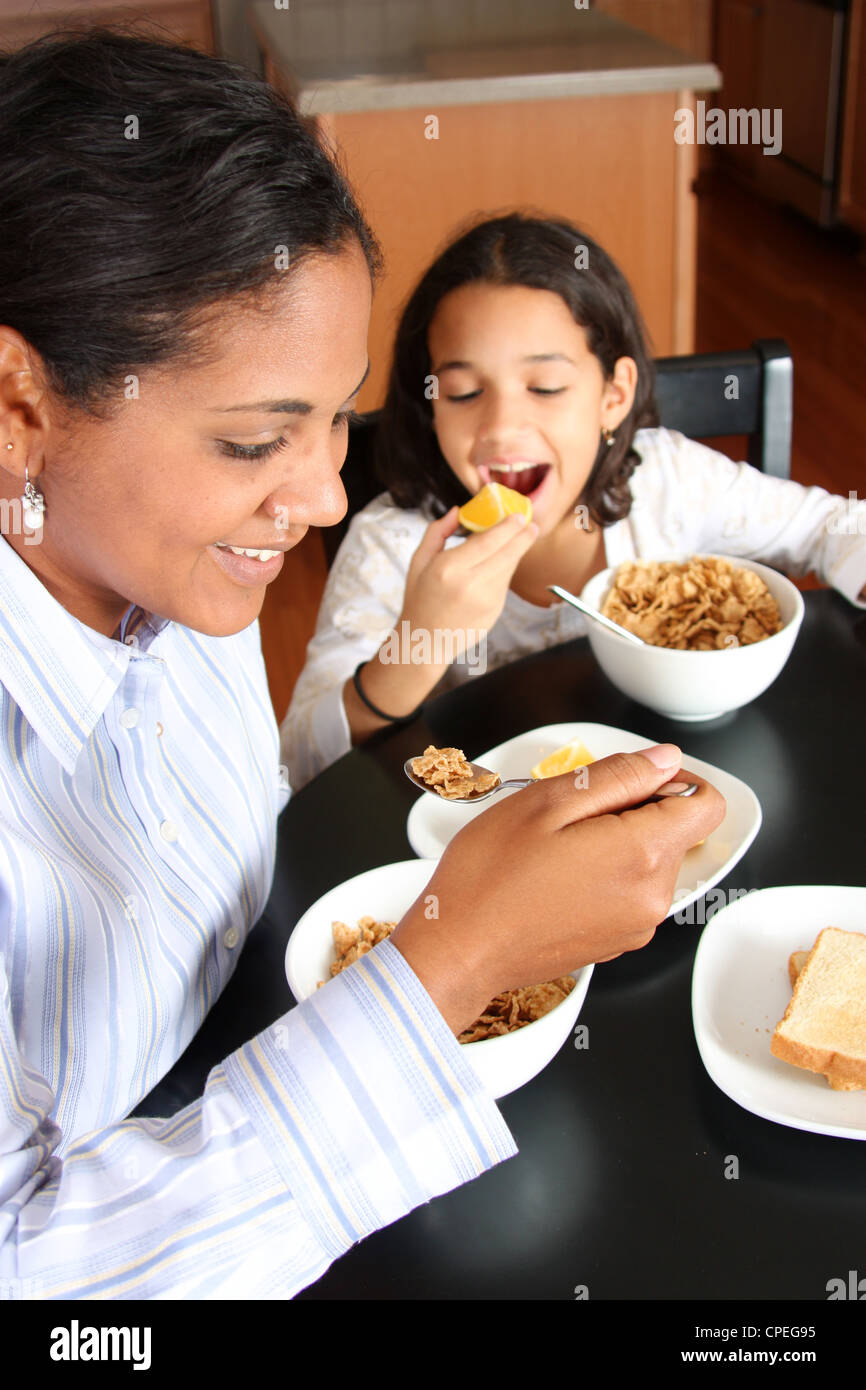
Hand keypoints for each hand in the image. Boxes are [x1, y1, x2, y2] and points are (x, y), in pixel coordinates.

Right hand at [391, 745, 725, 1034]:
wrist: (457, 950)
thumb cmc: (490, 877)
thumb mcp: (548, 803)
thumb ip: (618, 776)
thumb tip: (666, 760)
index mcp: (642, 855)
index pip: (707, 805)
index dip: (676, 781)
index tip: (634, 778)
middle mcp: (652, 897)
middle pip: (677, 833)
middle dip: (636, 811)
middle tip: (572, 812)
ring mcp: (635, 925)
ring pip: (651, 862)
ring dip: (618, 843)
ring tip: (558, 846)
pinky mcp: (616, 942)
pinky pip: (630, 892)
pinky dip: (606, 874)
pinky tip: (557, 875)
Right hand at [399, 506, 538, 650]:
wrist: (426, 641)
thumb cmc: (420, 599)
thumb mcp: (418, 562)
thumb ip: (437, 532)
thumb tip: (457, 511)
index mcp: (448, 569)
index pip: (486, 542)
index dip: (507, 527)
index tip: (519, 516)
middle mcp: (470, 585)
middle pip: (506, 554)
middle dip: (523, 537)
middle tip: (533, 524)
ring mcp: (486, 600)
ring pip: (509, 568)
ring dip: (517, 551)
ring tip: (523, 537)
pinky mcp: (495, 610)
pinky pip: (505, 582)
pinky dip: (507, 569)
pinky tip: (502, 562)